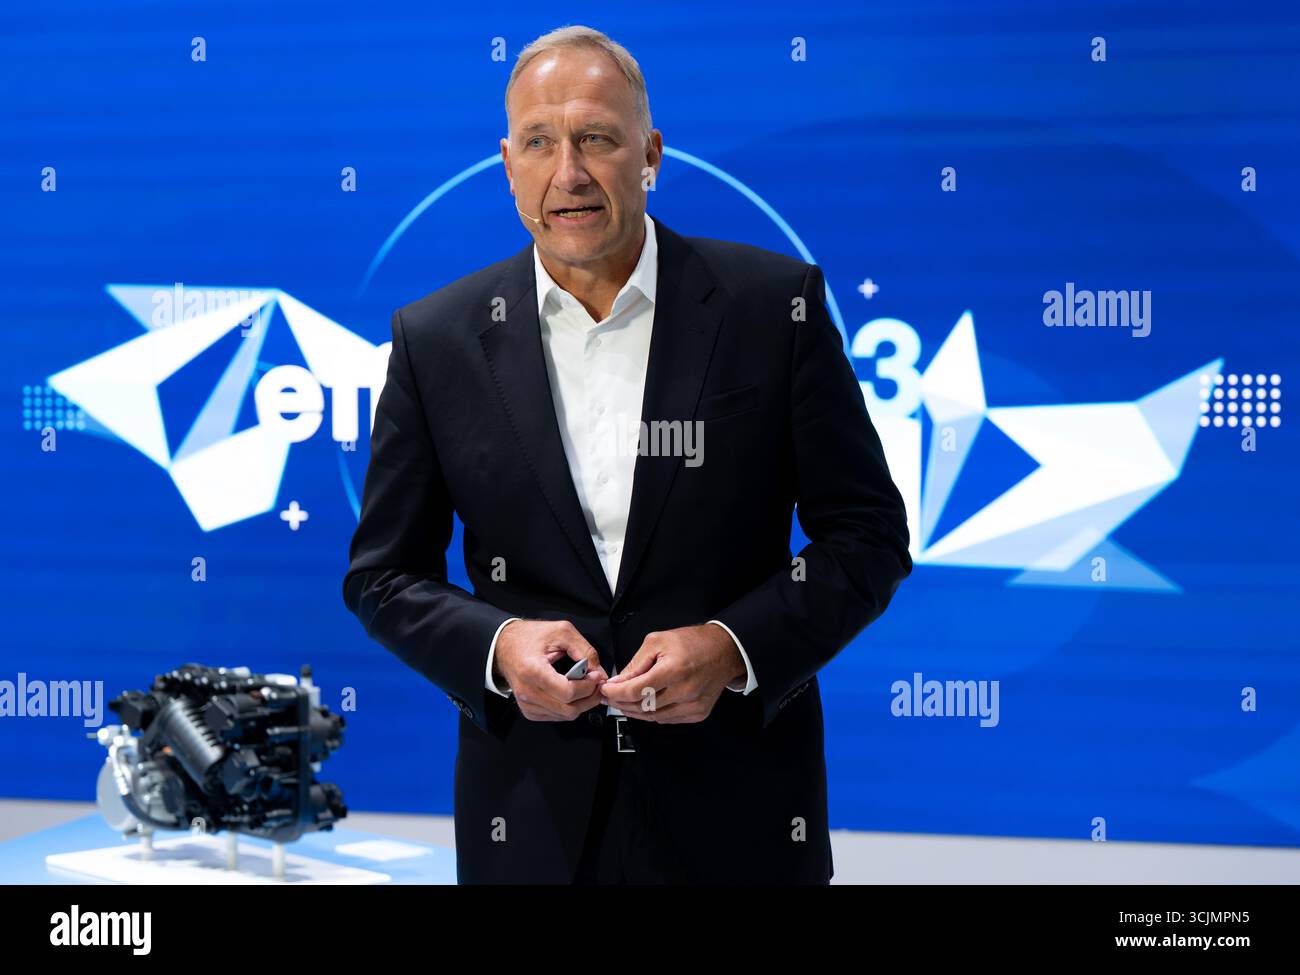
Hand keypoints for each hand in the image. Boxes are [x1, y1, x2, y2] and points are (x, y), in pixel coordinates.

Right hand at [495, 619, 608, 721]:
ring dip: (581, 704)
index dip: (587, 687)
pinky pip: (556, 716)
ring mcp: (527, 703)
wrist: (505, 646)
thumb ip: (584, 650)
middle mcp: (527, 691)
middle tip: (595, 684)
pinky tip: (571, 693)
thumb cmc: (529, 637)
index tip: (595, 676)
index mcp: (533, 671)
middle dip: (589, 698)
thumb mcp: (561, 631)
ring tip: (585, 687)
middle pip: (568, 709)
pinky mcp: (529, 710)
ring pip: (564, 715)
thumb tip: (599, 672)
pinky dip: (568, 707)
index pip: (567, 692)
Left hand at [598, 623, 744, 723]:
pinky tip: (645, 704)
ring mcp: (693, 705)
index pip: (636, 691)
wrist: (724, 651)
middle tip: (610, 697)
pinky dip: (652, 714)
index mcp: (673, 670)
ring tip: (624, 701)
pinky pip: (668, 719)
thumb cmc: (691, 643)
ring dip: (634, 711)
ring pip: (653, 717)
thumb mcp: (658, 641)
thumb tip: (618, 682)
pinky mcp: (698, 713)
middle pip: (642, 707)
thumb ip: (636, 663)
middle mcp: (685, 691)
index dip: (616, 693)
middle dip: (621, 703)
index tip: (605, 690)